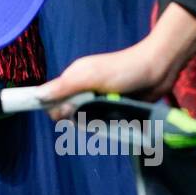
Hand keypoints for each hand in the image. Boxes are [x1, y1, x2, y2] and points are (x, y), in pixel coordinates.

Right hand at [39, 3, 195, 115]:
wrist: (158, 71)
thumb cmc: (122, 70)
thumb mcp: (89, 77)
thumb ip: (63, 87)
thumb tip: (37, 96)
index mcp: (73, 77)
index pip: (52, 98)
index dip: (54, 109)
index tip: (65, 114)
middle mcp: (83, 89)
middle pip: (68, 113)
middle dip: (76, 118)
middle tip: (89, 112)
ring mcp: (99, 99)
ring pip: (85, 120)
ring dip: (93, 122)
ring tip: (107, 115)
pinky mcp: (113, 108)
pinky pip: (102, 123)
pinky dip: (106, 124)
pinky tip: (115, 121)